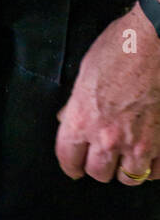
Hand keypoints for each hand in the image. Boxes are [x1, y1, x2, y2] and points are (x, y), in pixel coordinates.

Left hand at [55, 0, 159, 184]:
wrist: (156, 41)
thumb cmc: (119, 49)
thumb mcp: (85, 73)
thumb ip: (76, 104)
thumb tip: (67, 120)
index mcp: (83, 119)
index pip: (68, 158)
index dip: (69, 164)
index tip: (73, 166)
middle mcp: (109, 137)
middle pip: (98, 173)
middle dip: (97, 166)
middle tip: (100, 156)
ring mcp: (139, 143)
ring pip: (129, 178)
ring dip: (125, 169)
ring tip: (125, 157)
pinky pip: (156, 172)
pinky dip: (152, 167)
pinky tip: (149, 155)